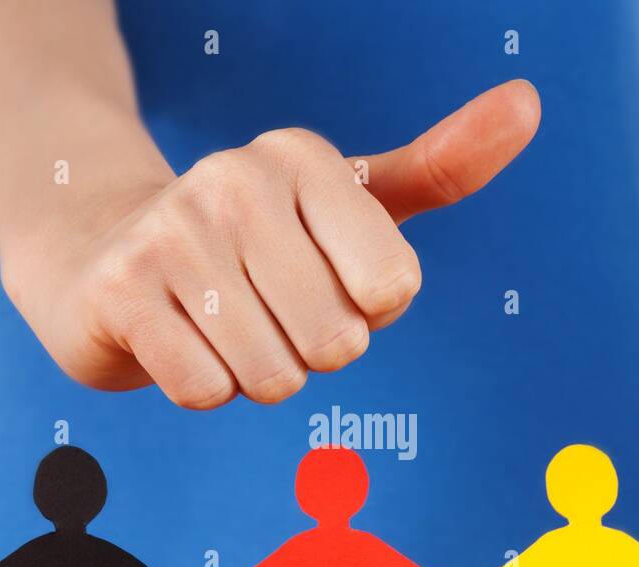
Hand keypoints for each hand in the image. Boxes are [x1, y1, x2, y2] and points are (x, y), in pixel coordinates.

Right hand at [0, 80, 539, 406]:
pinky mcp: (119, 293)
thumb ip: (443, 167)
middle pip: (335, 342)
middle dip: (308, 351)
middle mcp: (234, 180)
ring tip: (222, 324)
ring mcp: (169, 234)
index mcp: (302, 156)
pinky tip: (179, 340)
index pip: (391, 289)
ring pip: (273, 376)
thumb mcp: (352, 204)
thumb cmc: (258, 243)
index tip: (320, 277)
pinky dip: (202, 387)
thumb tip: (529, 103)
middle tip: (264, 309)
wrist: (109, 256)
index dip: (363, 310)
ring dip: (256, 372)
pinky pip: (207, 391)